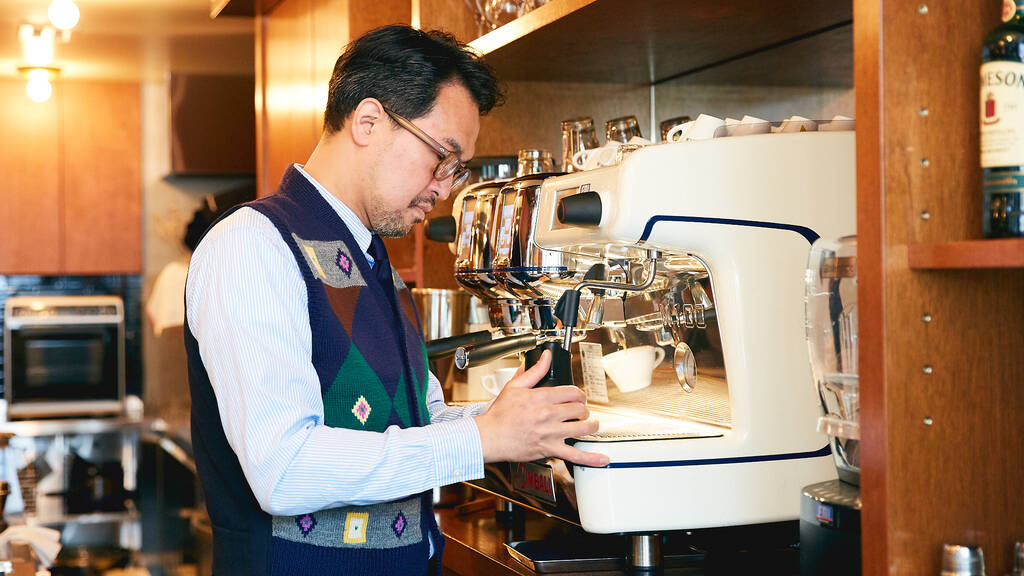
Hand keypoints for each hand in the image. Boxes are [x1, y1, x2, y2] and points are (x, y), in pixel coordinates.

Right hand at [474, 350, 609, 467]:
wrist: (489, 437)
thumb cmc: (499, 415)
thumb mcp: (515, 387)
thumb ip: (534, 371)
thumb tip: (546, 357)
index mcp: (541, 398)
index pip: (572, 392)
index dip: (579, 394)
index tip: (577, 398)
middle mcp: (548, 415)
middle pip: (580, 409)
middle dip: (583, 410)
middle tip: (581, 412)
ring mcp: (550, 433)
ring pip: (583, 428)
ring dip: (591, 426)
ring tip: (590, 425)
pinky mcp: (549, 449)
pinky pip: (574, 454)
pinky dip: (590, 457)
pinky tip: (601, 458)